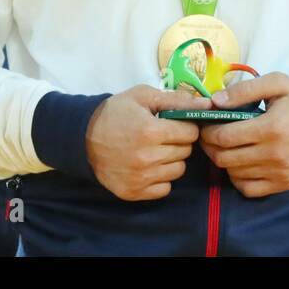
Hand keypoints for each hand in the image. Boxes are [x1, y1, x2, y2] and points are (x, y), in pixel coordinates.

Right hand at [86, 85, 210, 200]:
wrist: (82, 138)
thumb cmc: (115, 113)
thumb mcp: (142, 96)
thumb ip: (176, 99)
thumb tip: (206, 105)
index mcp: (151, 131)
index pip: (190, 132)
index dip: (185, 126)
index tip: (175, 124)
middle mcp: (148, 157)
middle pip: (185, 151)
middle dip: (179, 141)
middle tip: (163, 136)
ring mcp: (141, 177)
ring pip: (178, 170)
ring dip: (172, 160)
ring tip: (156, 150)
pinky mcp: (134, 192)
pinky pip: (165, 188)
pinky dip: (161, 178)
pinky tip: (149, 166)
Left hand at [200, 73, 288, 197]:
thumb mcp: (276, 83)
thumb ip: (244, 90)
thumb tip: (215, 101)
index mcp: (271, 127)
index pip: (225, 137)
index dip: (208, 132)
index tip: (205, 125)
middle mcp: (275, 154)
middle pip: (225, 158)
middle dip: (210, 146)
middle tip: (209, 136)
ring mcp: (280, 172)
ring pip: (234, 174)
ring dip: (223, 161)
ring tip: (225, 147)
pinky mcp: (284, 184)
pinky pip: (249, 189)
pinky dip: (238, 178)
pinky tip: (240, 163)